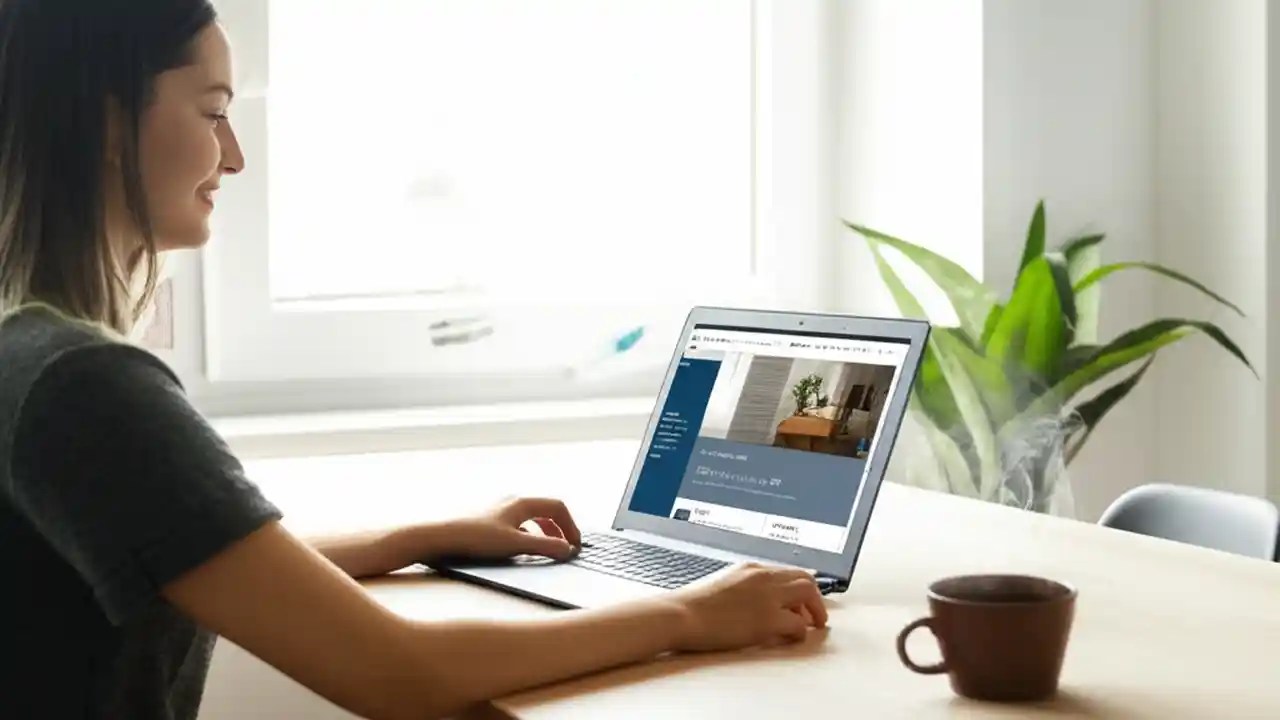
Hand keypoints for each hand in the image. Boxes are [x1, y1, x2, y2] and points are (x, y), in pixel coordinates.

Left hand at [441, 497, 582, 561]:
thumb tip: (567, 550)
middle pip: (546, 511)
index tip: (575, 546)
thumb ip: (544, 547)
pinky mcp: (489, 520)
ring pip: (532, 519)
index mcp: (522, 502)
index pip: (558, 507)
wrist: (439, 536)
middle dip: (560, 529)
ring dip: (545, 533)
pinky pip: (518, 525)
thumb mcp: (515, 545)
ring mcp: (499, 510)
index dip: (571, 526)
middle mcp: (512, 501)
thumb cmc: (475, 538)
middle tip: (566, 549)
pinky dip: (529, 535)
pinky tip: (522, 550)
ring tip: (549, 550)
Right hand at [666, 563, 827, 651]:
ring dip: (815, 610)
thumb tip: (753, 603)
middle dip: (814, 597)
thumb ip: (743, 588)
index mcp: (751, 568)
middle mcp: (763, 576)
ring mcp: (767, 597)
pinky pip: (798, 624)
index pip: (786, 573)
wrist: (682, 614)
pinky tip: (793, 638)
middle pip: (804, 578)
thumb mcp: (722, 585)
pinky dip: (800, 632)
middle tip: (814, 616)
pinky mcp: (768, 620)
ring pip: (808, 593)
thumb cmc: (692, 606)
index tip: (800, 603)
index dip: (797, 589)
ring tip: (813, 626)